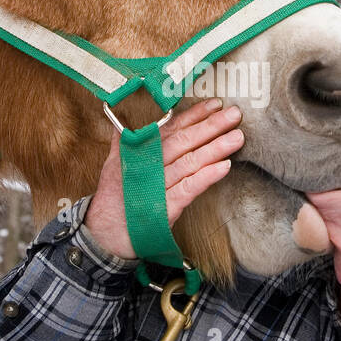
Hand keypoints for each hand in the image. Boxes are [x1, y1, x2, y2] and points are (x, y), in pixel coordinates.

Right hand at [83, 98, 243, 259]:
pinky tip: (224, 167)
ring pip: (189, 162)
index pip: (171, 128)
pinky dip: (206, 177)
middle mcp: (149, 165)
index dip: (194, 115)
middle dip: (211, 126)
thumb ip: (123, 144)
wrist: (103, 236)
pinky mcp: (164, 208)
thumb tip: (122, 124)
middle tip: (234, 114)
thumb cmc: (112, 201)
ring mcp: (157, 186)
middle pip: (184, 141)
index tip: (214, 105)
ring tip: (236, 138)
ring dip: (215, 148)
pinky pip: (188, 189)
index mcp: (140, 152)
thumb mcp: (114, 167)